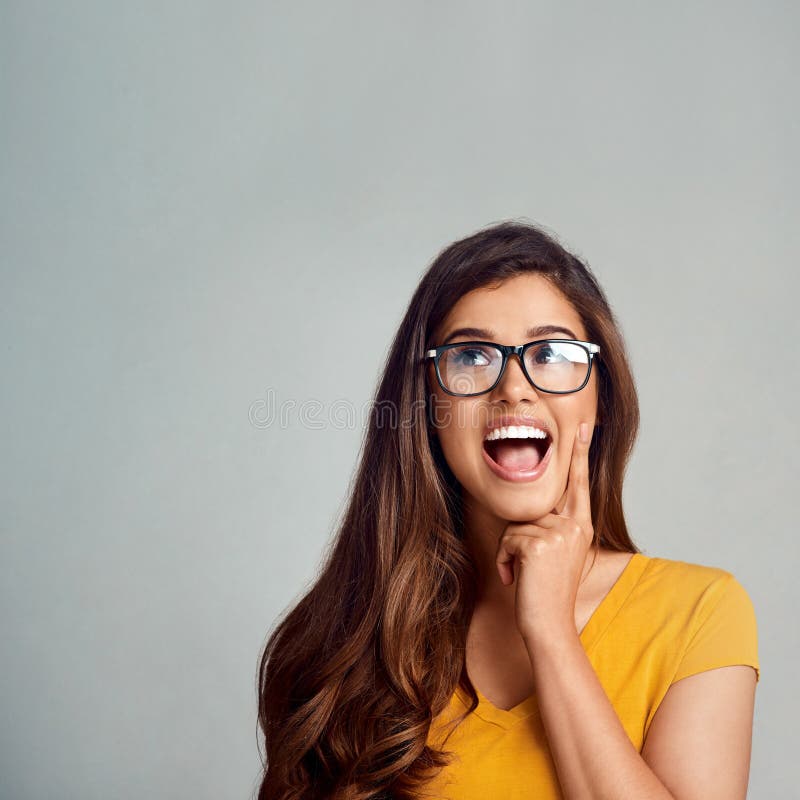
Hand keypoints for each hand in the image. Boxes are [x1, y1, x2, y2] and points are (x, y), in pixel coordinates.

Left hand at [494, 421, 595, 643]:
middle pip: (536, 504)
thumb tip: (532, 512)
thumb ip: (550, 527)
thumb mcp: (555, 554)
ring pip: (515, 524)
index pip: (578, 484)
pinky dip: (503, 560)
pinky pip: (507, 539)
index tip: (584, 427)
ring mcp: (558, 533)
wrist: (548, 625)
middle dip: (522, 533)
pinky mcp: (538, 543)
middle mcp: (574, 526)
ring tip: (524, 575)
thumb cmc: (546, 592)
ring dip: (510, 551)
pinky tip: (516, 579)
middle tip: (535, 561)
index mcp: (581, 527)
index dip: (580, 454)